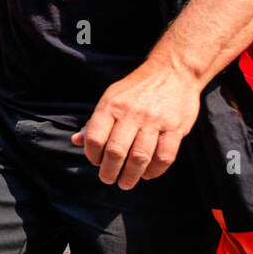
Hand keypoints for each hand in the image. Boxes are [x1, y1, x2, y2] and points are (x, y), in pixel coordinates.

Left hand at [72, 60, 202, 189]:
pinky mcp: (175, 127)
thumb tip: (76, 140)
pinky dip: (155, 171)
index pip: (95, 139)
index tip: (96, 162)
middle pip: (116, 152)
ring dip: (131, 176)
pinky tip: (148, 174)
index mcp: (111, 105)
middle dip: (109, 171)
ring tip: (126, 183)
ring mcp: (155, 120)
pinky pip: (164, 157)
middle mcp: (131, 113)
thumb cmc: (136, 89)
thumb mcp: (111, 98)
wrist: (173, 70)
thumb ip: (95, 121)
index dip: (92, 156)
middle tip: (108, 179)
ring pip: (140, 158)